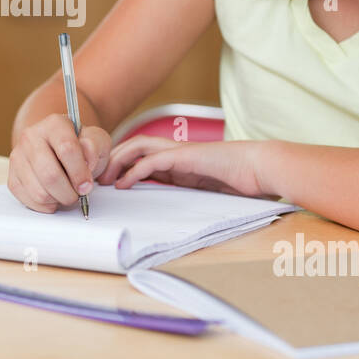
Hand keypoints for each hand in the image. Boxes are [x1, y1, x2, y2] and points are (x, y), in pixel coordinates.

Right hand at [8, 115, 111, 212]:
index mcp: (54, 124)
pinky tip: (54, 196)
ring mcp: (18, 156)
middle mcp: (31, 136)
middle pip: (50, 174)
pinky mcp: (12, 175)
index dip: (79, 172)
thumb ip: (95, 147)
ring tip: (66, 193)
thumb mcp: (97, 142)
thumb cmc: (81, 147)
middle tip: (78, 194)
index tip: (87, 186)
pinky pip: (28, 200)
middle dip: (69, 192)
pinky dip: (45, 205)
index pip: (67, 149)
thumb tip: (86, 161)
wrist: (58, 150)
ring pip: (39, 192)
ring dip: (58, 200)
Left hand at [98, 136, 270, 197]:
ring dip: (117, 160)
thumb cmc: (242, 180)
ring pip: (138, 147)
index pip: (143, 157)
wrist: (260, 167)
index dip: (124, 165)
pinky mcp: (185, 157)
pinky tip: (124, 182)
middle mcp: (176, 154)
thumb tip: (178, 212)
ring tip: (105, 178)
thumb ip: (191, 192)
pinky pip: (153, 160)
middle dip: (113, 159)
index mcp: (181, 161)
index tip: (110, 182)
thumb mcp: (208, 190)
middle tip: (98, 178)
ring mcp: (180, 152)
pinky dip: (134, 170)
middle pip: (135, 147)